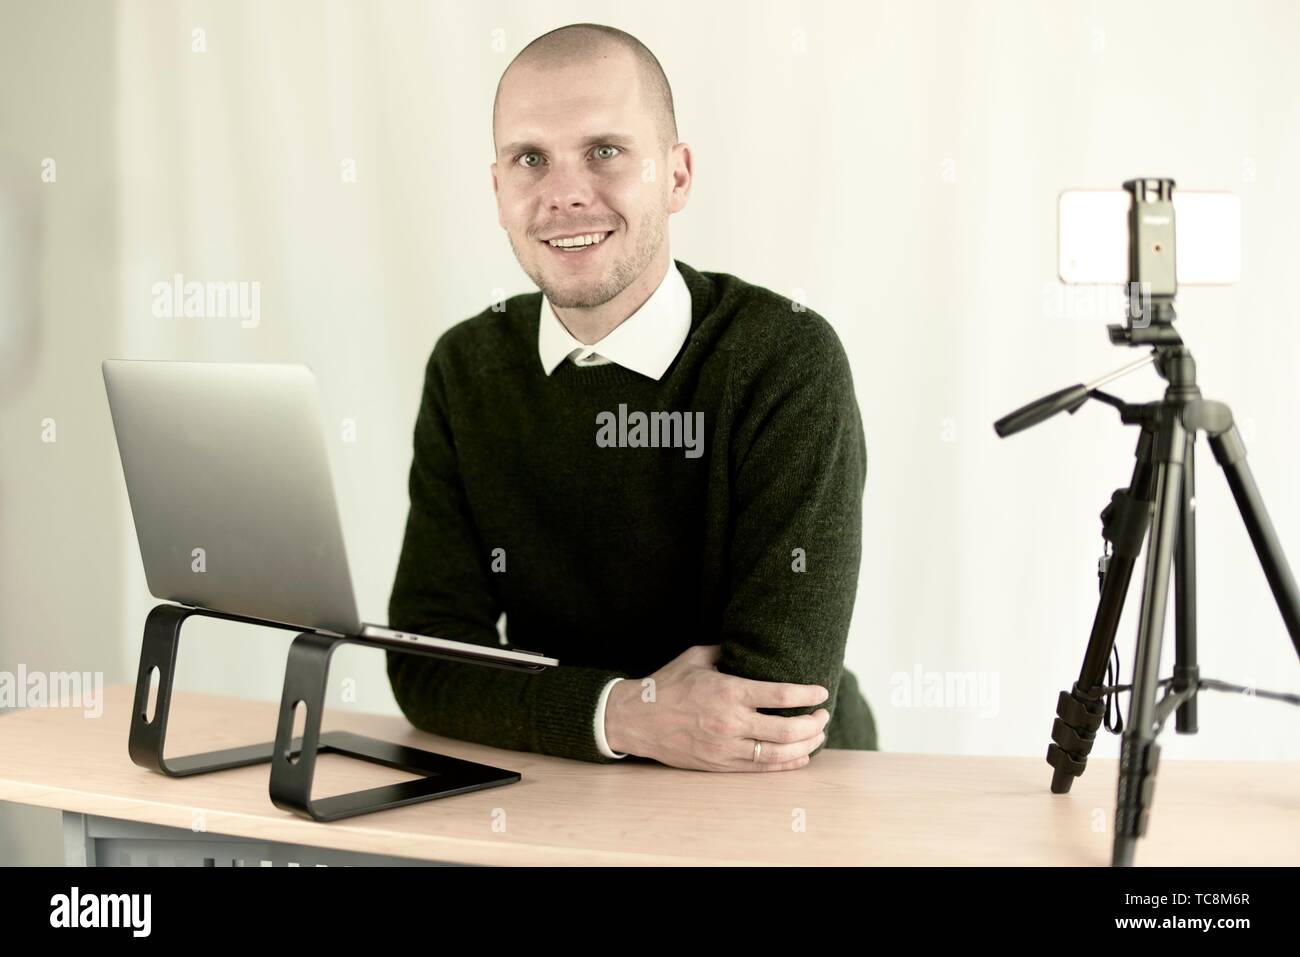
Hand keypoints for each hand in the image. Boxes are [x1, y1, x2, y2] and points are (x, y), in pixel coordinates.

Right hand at [604, 644, 830, 770]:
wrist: (636, 720)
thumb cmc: (666, 685)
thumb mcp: (697, 657)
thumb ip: (728, 651)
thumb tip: (753, 643)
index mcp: (728, 692)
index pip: (780, 696)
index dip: (808, 695)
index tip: (821, 691)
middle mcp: (730, 723)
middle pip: (788, 730)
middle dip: (814, 723)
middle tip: (823, 715)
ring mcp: (726, 748)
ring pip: (779, 754)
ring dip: (806, 745)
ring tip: (817, 734)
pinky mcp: (720, 765)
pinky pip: (761, 769)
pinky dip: (787, 764)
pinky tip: (800, 756)